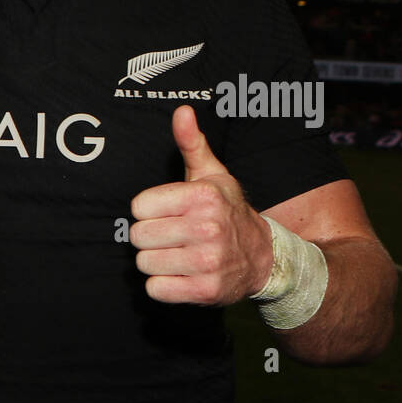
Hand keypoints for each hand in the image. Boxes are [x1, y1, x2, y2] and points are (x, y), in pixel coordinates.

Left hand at [129, 105, 272, 305]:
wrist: (263, 258)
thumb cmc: (227, 212)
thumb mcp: (212, 175)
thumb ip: (191, 144)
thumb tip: (181, 111)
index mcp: (203, 197)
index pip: (138, 207)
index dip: (149, 211)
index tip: (168, 213)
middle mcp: (207, 228)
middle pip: (138, 236)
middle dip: (150, 237)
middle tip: (172, 236)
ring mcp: (207, 261)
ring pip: (144, 263)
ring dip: (155, 261)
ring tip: (177, 254)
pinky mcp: (204, 291)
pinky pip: (155, 289)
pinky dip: (162, 285)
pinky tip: (181, 275)